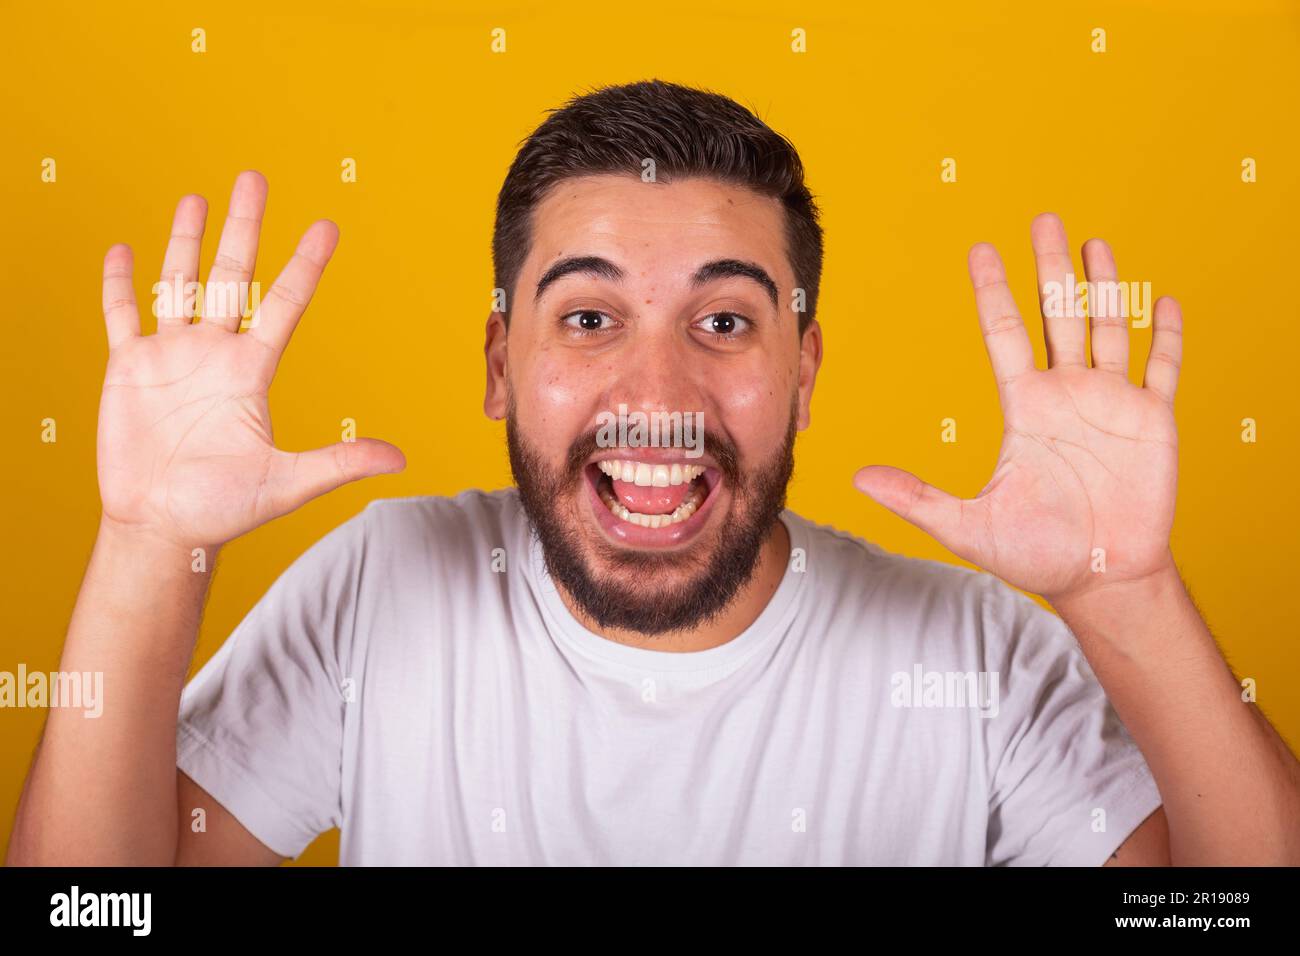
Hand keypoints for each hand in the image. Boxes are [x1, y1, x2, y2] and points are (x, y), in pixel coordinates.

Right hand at [97, 171, 403, 549]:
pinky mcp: (128, 369)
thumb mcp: (289, 483)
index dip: (304, 264)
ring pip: (179, 283)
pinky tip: (124, 251)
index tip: (327, 226)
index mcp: (253, 371)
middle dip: (244, 227)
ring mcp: (171, 356)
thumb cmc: (225, 509)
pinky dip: (121, 284)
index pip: (284, 303)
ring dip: (186, 241)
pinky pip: (123, 316)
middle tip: (256, 178)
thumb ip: (340, 463)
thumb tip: (401, 460)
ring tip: (197, 198)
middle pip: (232, 276)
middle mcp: (216, 353)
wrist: (163, 527)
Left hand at [854, 213, 1180, 603]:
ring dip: (1104, 285)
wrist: (1099, 580)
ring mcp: (1112, 403)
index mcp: (1025, 407)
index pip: (1004, 333)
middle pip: (1058, 314)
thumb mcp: (967, 527)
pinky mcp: (1154, 421)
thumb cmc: (1036, 555)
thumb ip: (916, 499)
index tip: (981, 249)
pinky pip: (1163, 369)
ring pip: (1109, 327)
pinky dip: (1166, 336)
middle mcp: (1067, 393)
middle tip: (1043, 218)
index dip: (994, 290)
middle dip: (1051, 267)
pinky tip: (1164, 302)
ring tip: (1094, 243)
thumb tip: (857, 480)